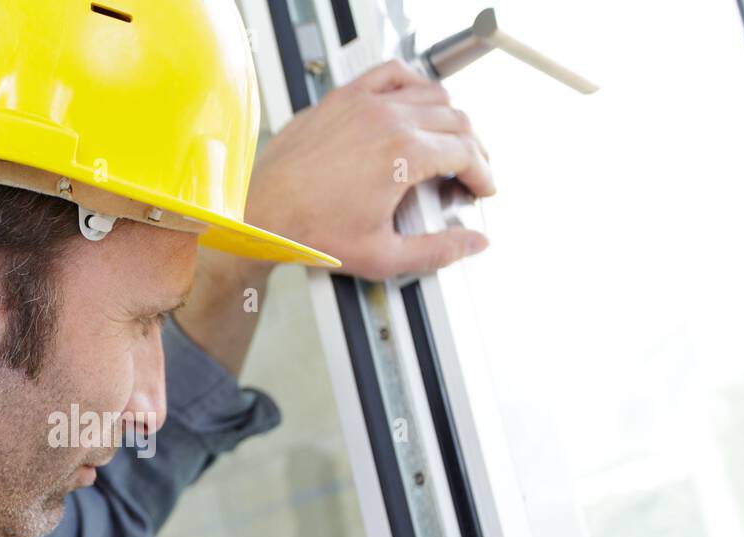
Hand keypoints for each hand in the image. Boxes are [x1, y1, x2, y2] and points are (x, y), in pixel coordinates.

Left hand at [245, 59, 495, 280]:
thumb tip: (473, 243)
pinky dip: (414, 84)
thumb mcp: (381, 255)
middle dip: (473, 148)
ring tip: (449, 144)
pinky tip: (416, 102)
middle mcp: (387, 118)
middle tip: (470, 173)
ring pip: (431, 94)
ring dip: (450, 118)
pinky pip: (391, 74)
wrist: (260, 213)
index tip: (481, 188)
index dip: (483, 173)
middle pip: (456, 121)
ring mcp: (363, 103)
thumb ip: (436, 250)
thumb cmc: (308, 232)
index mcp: (402, 154)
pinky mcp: (341, 99)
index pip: (466, 152)